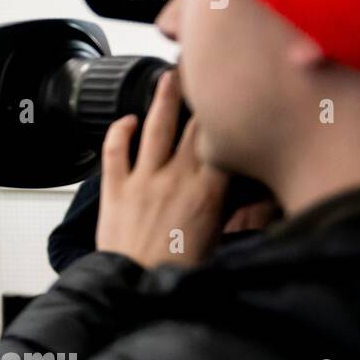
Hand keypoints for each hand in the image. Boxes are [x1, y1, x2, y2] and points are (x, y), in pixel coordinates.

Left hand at [96, 70, 228, 268]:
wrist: (136, 288)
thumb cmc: (179, 271)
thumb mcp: (220, 240)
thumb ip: (231, 209)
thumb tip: (244, 192)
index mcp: (209, 191)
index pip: (222, 141)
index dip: (228, 117)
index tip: (234, 98)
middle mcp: (177, 178)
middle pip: (193, 126)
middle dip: (201, 96)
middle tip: (206, 71)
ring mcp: (143, 180)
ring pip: (156, 128)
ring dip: (164, 99)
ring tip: (169, 76)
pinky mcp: (115, 189)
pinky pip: (115, 150)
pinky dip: (119, 130)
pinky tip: (126, 119)